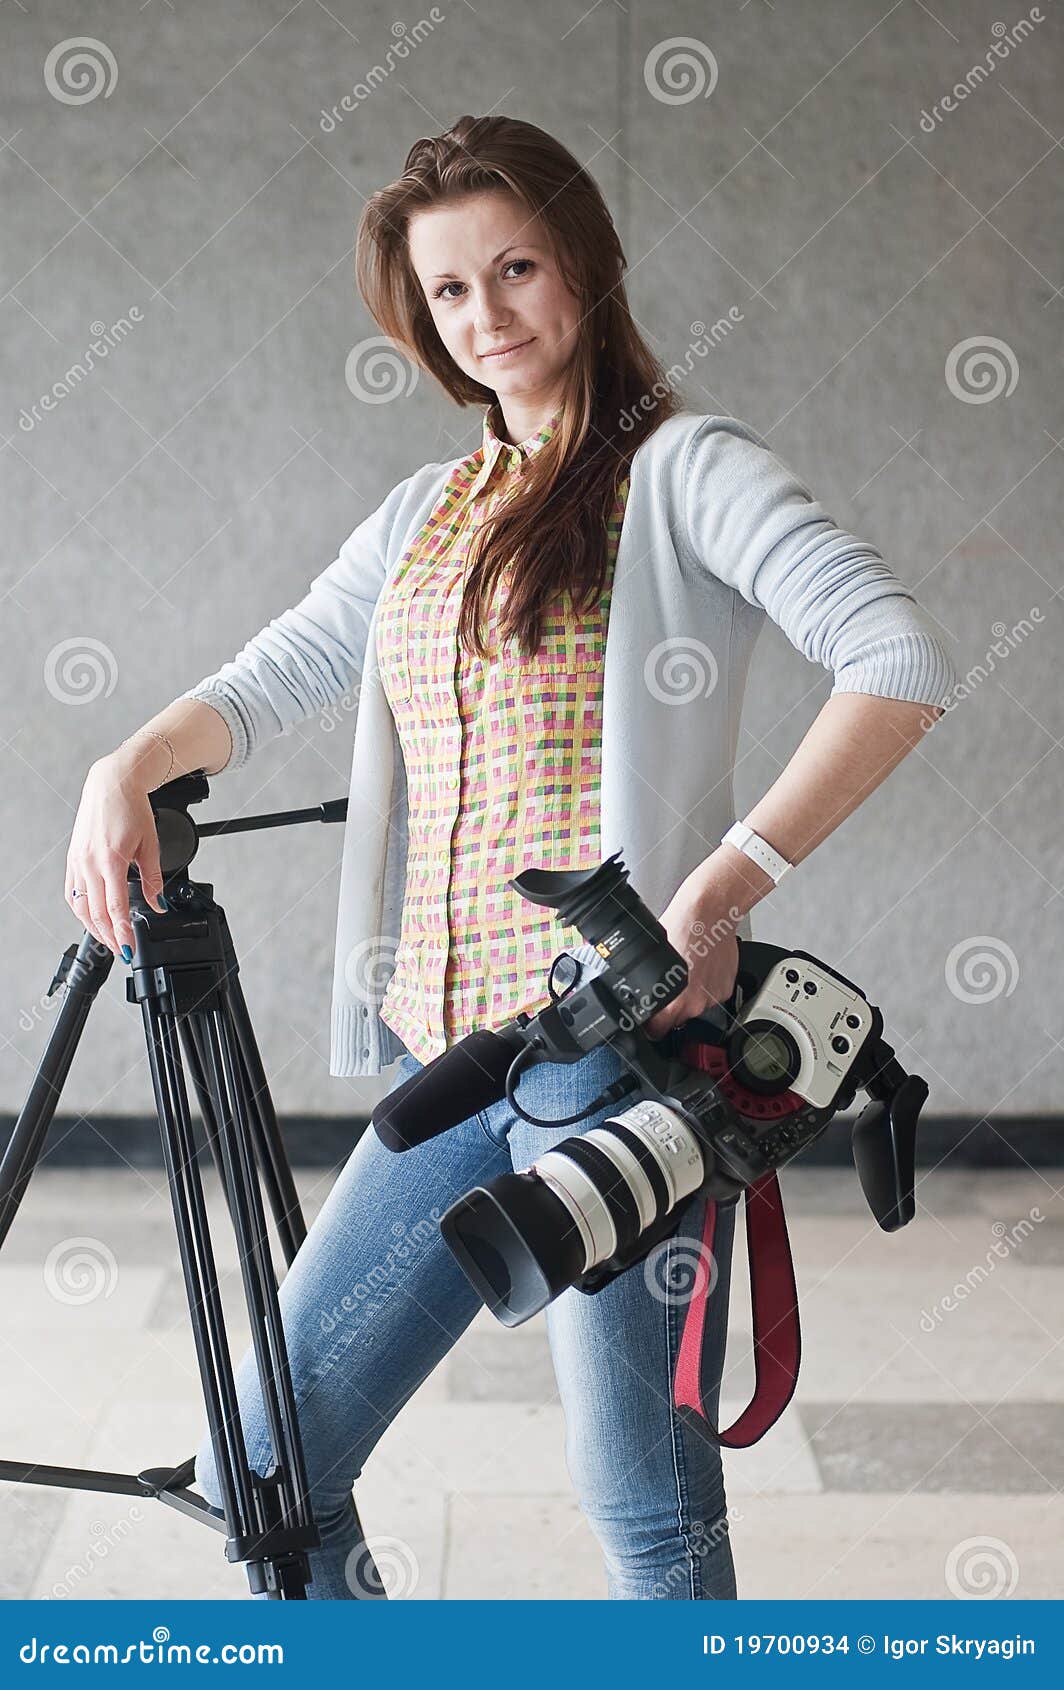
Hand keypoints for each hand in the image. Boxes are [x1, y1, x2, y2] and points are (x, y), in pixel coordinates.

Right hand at [65, 755, 166, 960]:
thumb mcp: (151, 844)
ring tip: (109, 939)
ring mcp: (77, 861)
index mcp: (111, 860)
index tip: (128, 949)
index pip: (115, 907)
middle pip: (96, 912)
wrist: (112, 784)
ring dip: (94, 927)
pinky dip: (81, 909)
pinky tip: (91, 917)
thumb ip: (154, 879)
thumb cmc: (132, 808)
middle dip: (109, 936)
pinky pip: (72, 892)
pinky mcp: (72, 859)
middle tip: (122, 951)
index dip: (122, 932)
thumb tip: (159, 904)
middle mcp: (89, 863)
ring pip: (80, 906)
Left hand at [644, 879, 740, 1040]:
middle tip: (669, 985)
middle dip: (671, 1008)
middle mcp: (696, 1004)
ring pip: (695, 1007)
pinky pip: (711, 996)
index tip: (650, 1019)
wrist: (711, 911)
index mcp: (674, 1001)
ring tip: (687, 971)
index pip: (657, 1032)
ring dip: (690, 995)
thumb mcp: (650, 956)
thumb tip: (638, 993)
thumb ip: (648, 982)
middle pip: (677, 1020)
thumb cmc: (682, 926)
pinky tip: (700, 968)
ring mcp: (713, 997)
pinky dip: (705, 986)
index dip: (650, 1025)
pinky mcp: (726, 989)